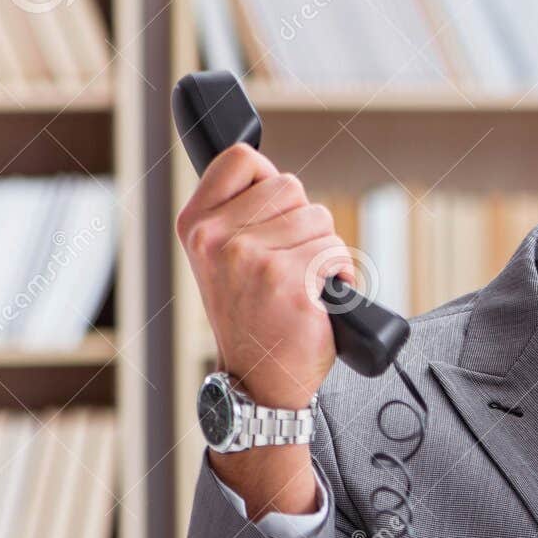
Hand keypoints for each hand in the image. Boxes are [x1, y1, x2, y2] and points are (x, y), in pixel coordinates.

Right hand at [175, 143, 354, 411]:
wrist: (260, 378)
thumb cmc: (254, 315)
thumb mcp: (223, 256)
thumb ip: (239, 212)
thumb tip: (271, 170)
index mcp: (195, 225)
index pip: (242, 158)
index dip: (270, 182)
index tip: (271, 217)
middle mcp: (216, 239)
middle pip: (291, 186)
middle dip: (302, 223)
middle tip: (287, 265)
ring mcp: (251, 260)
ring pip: (320, 219)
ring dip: (323, 251)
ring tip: (301, 284)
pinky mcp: (290, 283)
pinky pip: (337, 252)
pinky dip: (341, 274)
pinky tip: (319, 298)